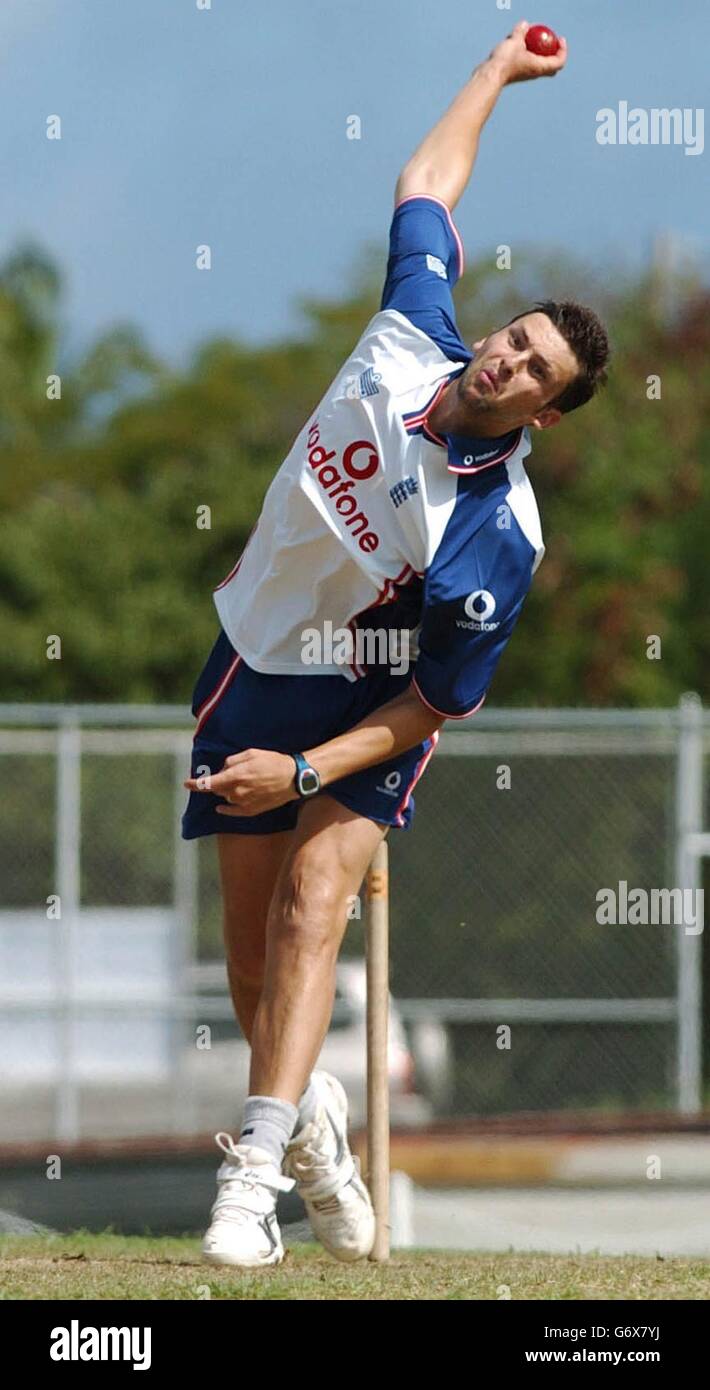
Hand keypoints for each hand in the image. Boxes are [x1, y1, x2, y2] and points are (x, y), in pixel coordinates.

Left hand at [184, 748, 298, 816]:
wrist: (293, 778)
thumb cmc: (273, 762)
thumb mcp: (251, 753)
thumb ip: (231, 761)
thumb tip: (222, 770)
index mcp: (236, 776)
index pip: (209, 783)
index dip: (196, 784)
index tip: (187, 783)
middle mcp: (237, 791)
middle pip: (218, 789)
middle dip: (220, 781)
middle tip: (235, 772)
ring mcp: (244, 803)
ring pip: (226, 797)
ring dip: (228, 790)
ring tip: (247, 781)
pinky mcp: (251, 811)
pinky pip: (232, 811)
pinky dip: (225, 808)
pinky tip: (221, 807)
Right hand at [489, 20, 566, 84]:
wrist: (490, 76)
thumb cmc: (505, 61)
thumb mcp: (515, 41)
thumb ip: (521, 32)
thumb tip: (525, 24)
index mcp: (539, 67)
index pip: (559, 62)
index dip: (563, 50)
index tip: (559, 38)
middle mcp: (535, 73)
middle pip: (551, 67)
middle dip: (554, 54)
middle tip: (551, 42)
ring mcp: (526, 74)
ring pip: (539, 64)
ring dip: (539, 53)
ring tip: (532, 39)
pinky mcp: (517, 73)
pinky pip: (528, 62)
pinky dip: (528, 53)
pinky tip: (519, 43)